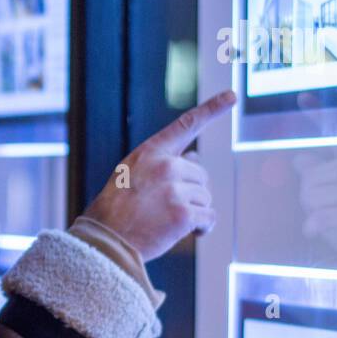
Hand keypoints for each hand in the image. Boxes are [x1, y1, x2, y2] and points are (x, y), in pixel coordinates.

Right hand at [82, 90, 235, 261]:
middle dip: (190, 192)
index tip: (231, 96)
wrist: (105, 241)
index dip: (211, 109)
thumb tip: (195, 158)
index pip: (185, 125)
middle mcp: (165, 166)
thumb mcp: (131, 175)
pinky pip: (209, 217)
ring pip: (205, 197)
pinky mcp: (183, 214)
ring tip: (167, 222)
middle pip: (200, 175)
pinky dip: (203, 227)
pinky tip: (189, 233)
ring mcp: (175, 190)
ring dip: (194, 211)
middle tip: (165, 208)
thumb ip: (161, 164)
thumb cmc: (116, 210)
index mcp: (150, 153)